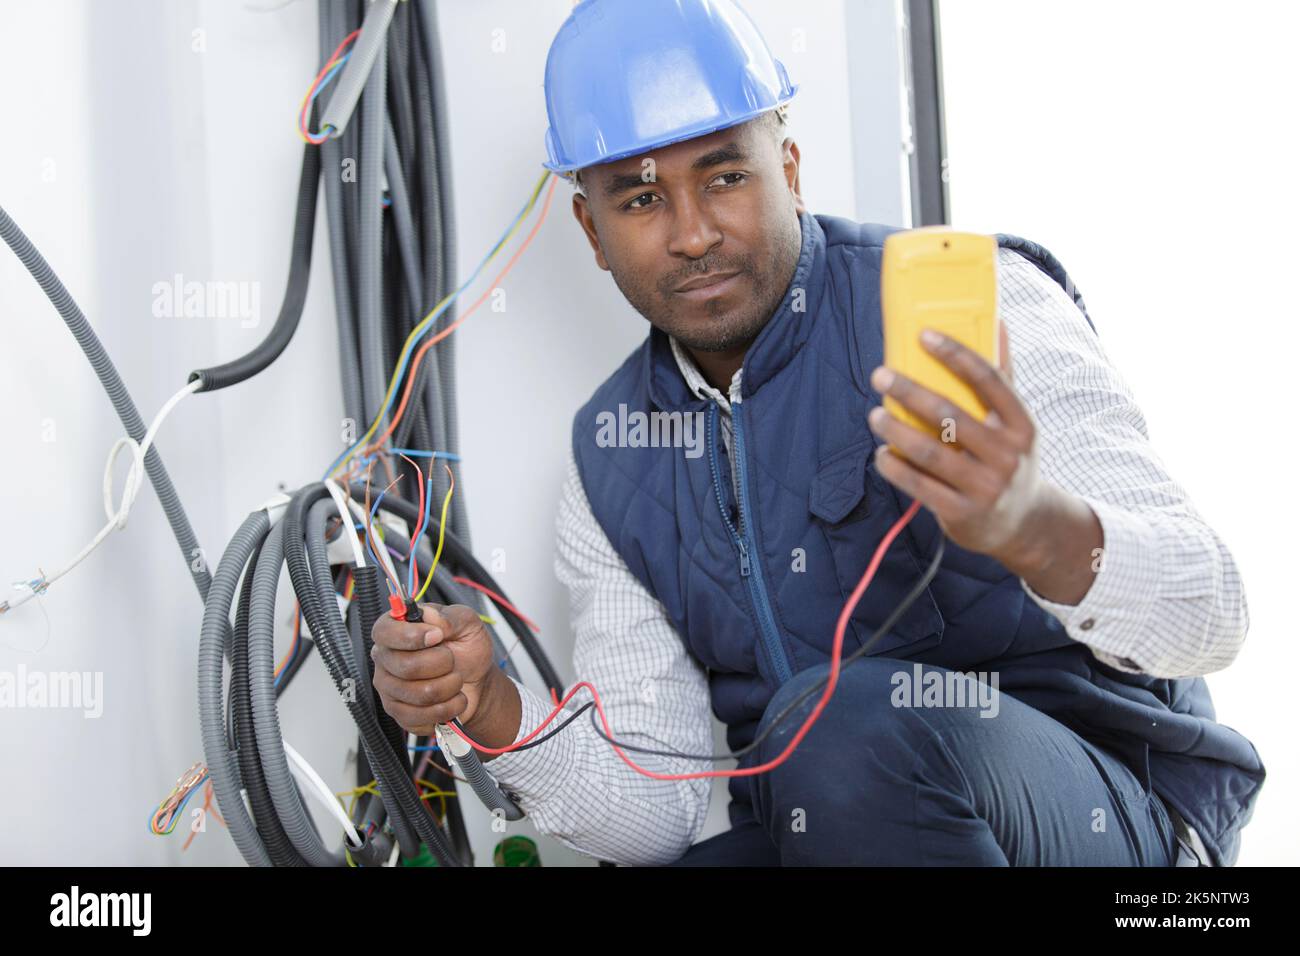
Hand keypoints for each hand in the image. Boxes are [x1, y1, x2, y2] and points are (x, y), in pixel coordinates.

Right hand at [370, 602, 499, 734]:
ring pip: (419, 693)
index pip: (384, 632)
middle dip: (443, 664)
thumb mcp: (467, 623)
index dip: (411, 636)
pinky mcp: (399, 713)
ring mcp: (389, 688)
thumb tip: (431, 616)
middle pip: (406, 666)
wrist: (475, 680)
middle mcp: (385, 658)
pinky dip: (448, 708)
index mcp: (395, 629)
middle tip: (452, 660)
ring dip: (449, 687)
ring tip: (455, 679)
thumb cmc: (466, 648)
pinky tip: (452, 699)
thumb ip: (450, 617)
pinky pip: (421, 717)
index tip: (437, 637)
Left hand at [866, 325, 1049, 567]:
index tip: (923, 335)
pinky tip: (881, 453)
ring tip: (874, 415)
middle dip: (910, 391)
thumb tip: (998, 322)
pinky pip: (920, 485)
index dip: (955, 354)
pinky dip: (895, 467)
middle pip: (950, 414)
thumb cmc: (1008, 459)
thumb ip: (1003, 376)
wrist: (1022, 524)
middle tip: (880, 375)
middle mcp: (1007, 455)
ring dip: (895, 430)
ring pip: (929, 452)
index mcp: (1021, 425)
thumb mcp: (1015, 423)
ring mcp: (985, 486)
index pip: (989, 380)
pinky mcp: (962, 512)